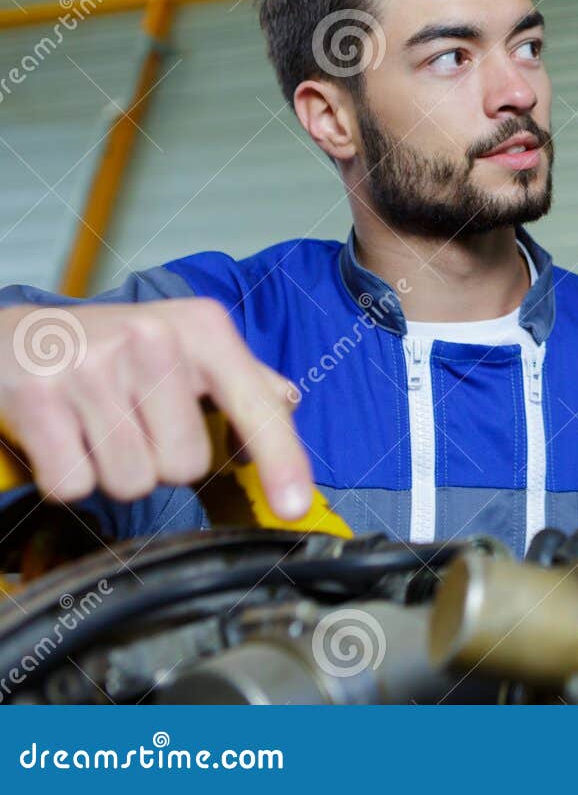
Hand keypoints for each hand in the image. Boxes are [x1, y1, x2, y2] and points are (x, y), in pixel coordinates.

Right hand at [0, 301, 311, 518]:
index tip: (293, 507)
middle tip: (137, 422)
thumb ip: (245, 377)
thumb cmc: (118, 346)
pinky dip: (69, 475)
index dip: (281, 462)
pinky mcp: (37, 398)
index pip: (257, 407)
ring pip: (133, 482)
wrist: (22, 332)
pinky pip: (74, 485)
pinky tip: (65, 435)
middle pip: (188, 465)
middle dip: (163, 460)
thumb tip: (286, 404)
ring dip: (117, 470)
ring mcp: (92, 367)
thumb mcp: (190, 343)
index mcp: (204, 328)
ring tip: (100, 426)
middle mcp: (153, 339)